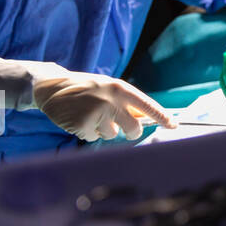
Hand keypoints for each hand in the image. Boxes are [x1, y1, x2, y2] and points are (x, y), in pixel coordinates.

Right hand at [32, 72, 173, 141]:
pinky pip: (93, 138)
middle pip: (134, 128)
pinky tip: (79, 120)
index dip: (161, 116)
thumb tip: (147, 119)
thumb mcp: (108, 89)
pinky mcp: (83, 125)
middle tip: (123, 128)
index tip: (173, 125)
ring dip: (104, 130)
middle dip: (131, 132)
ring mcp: (97, 113)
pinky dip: (88, 133)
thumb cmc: (86, 89)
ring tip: (91, 116)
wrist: (52, 87)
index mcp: (120, 88)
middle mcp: (111, 100)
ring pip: (112, 135)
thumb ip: (126, 102)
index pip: (147, 105)